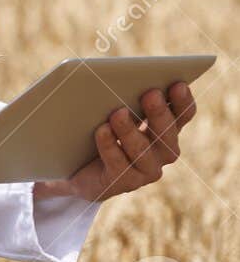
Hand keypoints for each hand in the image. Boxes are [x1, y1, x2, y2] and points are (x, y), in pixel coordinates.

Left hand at [32, 80, 197, 203]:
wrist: (78, 167)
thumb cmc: (101, 129)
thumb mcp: (115, 110)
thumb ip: (124, 96)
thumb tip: (118, 77)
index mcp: (166, 129)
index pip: (183, 115)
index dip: (182, 101)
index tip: (177, 83)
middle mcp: (162, 153)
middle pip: (166, 134)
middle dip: (158, 113)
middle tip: (150, 93)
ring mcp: (145, 171)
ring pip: (142, 152)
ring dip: (130, 131)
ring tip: (117, 112)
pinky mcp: (122, 183)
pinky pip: (118, 165)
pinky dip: (110, 146)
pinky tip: (101, 131)